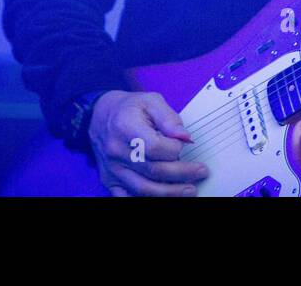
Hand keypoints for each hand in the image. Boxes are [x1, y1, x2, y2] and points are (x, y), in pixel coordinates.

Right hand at [86, 90, 209, 195]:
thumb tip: (185, 137)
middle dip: (182, 173)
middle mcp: (116, 151)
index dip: (174, 149)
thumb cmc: (129, 108)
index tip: (183, 145)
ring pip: (143, 188)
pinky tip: (165, 196)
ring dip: (170, 192)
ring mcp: (112, 168)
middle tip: (201, 172)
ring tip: (189, 189)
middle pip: (153, 170)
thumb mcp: (150, 101)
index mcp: (125, 127)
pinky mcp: (110, 180)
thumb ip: (169, 118)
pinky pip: (126, 197)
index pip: (154, 147)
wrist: (100, 116)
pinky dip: (146, 199)